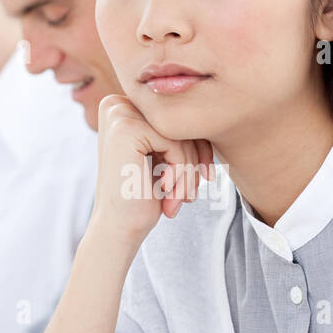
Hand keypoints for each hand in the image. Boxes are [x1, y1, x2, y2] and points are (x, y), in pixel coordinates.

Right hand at [91, 95, 213, 245]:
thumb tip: (215, 113)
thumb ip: (179, 131)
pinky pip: (176, 144)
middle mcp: (117, 103)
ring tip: (179, 198)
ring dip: (188, 172)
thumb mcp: (165, 157)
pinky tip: (167, 192)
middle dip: (195, 160)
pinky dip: (180, 173)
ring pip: (181, 134)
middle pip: (181, 122)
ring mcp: (119, 114)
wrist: (118, 229)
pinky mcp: (126, 128)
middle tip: (190, 194)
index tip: (203, 177)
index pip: (177, 117)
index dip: (198, 147)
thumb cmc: (143, 196)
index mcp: (124, 106)